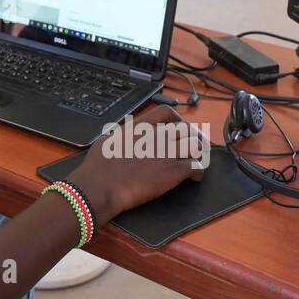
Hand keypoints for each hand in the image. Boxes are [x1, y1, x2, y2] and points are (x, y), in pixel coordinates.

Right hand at [65, 105, 204, 223]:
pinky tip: (194, 178)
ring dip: (199, 153)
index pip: (167, 112)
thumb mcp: (108, 139)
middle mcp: (156, 135)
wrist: (102, 185)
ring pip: (196, 146)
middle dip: (193, 137)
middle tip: (195, 147)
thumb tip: (126, 132)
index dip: (177, 119)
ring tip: (198, 161)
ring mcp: (166, 152)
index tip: (178, 128)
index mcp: (140, 126)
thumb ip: (123, 133)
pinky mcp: (173, 171)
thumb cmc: (99, 166)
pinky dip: (199, 172)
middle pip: (186, 129)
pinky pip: (197, 166)